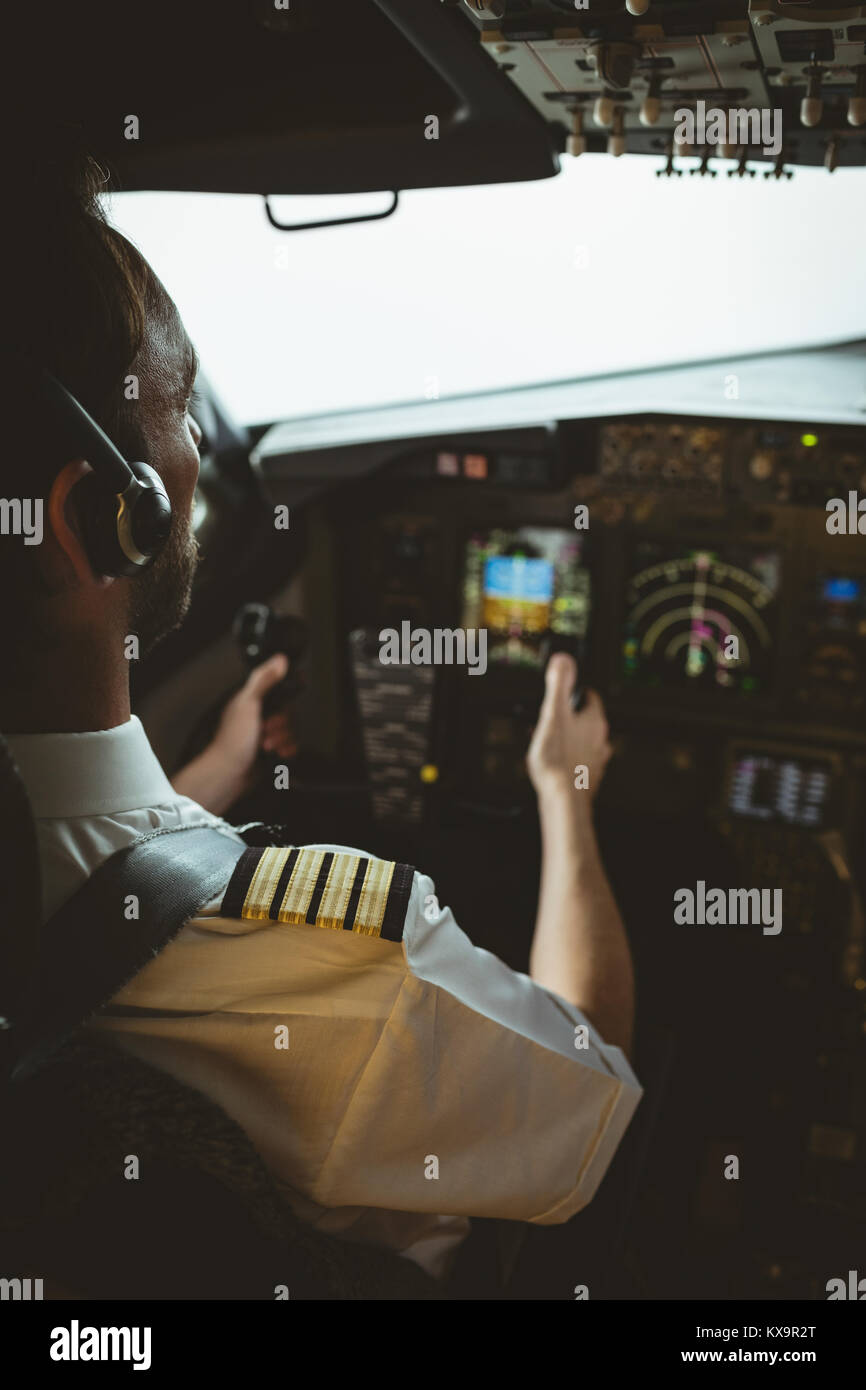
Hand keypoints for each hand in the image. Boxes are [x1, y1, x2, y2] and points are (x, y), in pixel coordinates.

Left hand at [172, 653, 295, 814]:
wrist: (230, 773)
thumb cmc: (233, 740)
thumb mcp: (249, 703)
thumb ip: (264, 680)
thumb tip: (280, 659)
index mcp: (251, 700)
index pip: (279, 690)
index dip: (284, 699)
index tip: (280, 709)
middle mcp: (258, 715)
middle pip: (288, 712)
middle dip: (281, 724)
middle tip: (267, 730)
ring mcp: (265, 732)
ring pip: (290, 729)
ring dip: (283, 739)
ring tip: (268, 746)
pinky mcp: (271, 749)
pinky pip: (290, 745)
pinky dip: (287, 749)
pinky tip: (278, 753)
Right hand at [526, 653, 611, 800]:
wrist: (563, 799)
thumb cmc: (558, 760)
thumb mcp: (553, 714)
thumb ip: (558, 685)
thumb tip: (563, 660)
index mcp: (594, 721)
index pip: (591, 698)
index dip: (577, 692)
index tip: (567, 691)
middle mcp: (600, 739)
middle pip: (587, 720)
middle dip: (569, 718)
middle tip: (551, 718)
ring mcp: (596, 759)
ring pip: (584, 742)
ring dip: (569, 739)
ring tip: (549, 741)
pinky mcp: (588, 777)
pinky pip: (579, 761)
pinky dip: (568, 758)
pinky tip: (554, 762)